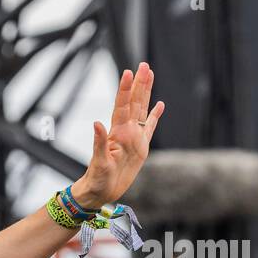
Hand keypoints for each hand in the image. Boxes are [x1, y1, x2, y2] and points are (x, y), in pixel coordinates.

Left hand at [72, 62, 164, 208]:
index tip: (129, 72)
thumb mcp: (98, 163)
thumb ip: (98, 143)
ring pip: (143, 110)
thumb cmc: (97, 180)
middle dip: (139, 83)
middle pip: (135, 102)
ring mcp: (134, 138)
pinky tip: (160, 104)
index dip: (125, 89)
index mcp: (117, 133)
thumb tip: (96, 123)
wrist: (101, 192)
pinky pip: (150, 128)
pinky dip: (155, 116)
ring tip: (150, 74)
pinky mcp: (141, 147)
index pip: (122, 106)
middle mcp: (126, 131)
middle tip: (144, 64)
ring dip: (146, 93)